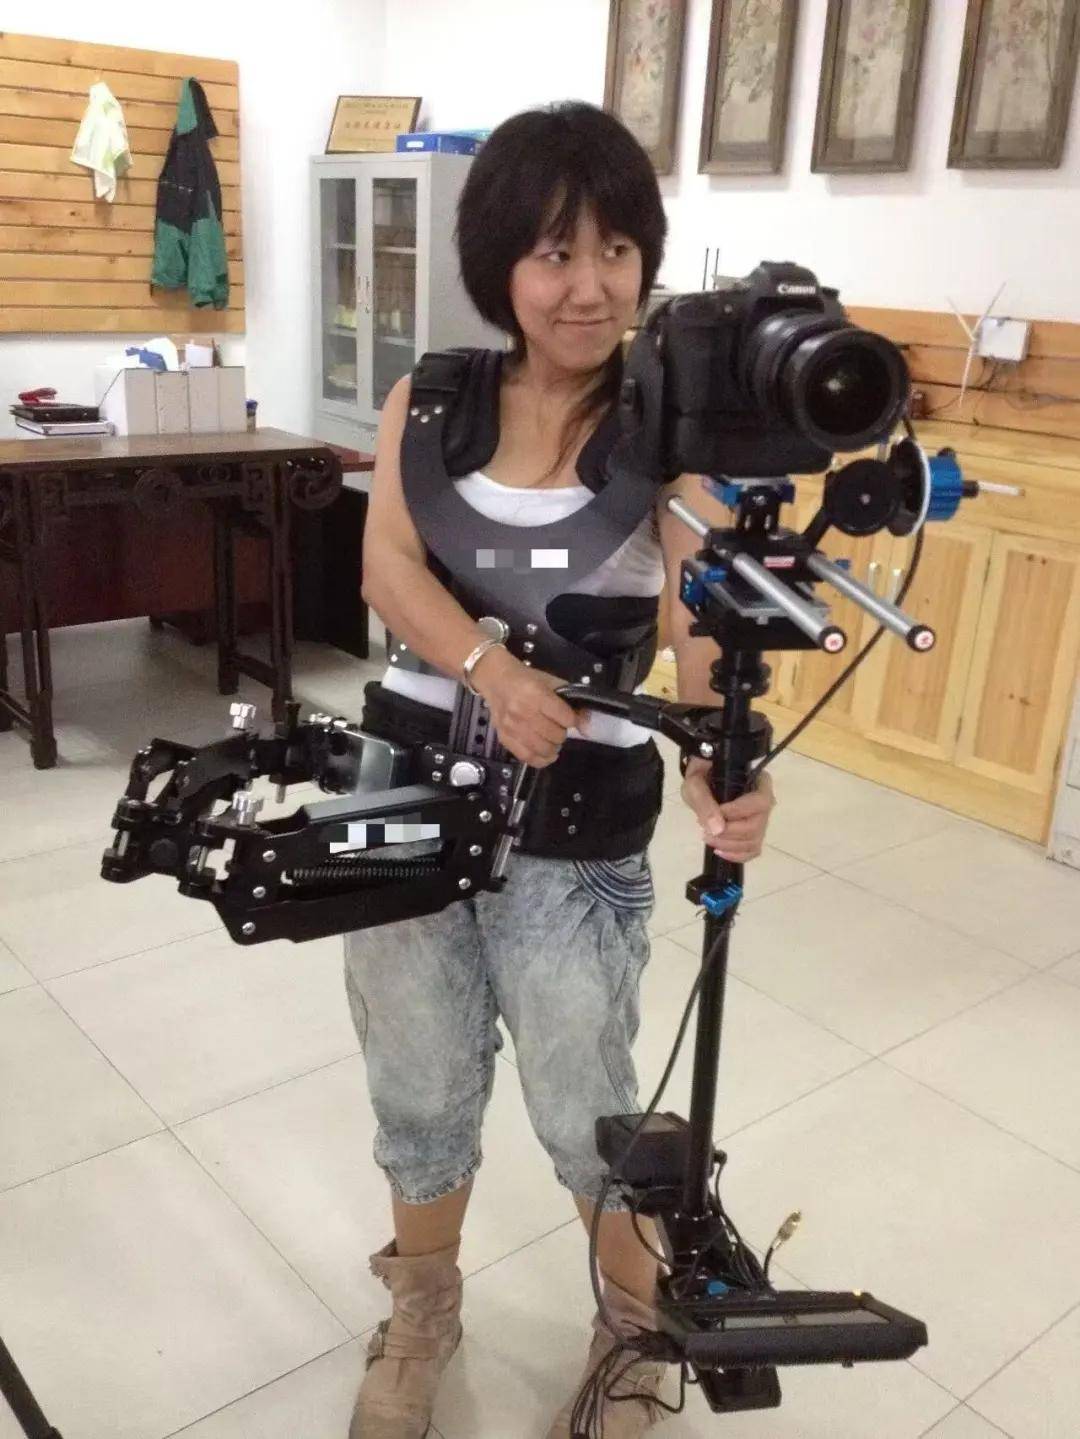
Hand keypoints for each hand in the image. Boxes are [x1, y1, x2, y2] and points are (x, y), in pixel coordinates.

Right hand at [471, 647, 580, 767]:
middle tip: (557, 728)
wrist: (496, 680)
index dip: (571, 720)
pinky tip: (546, 755)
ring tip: (553, 742)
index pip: (565, 717)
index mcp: (536, 694)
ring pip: (543, 749)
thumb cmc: (526, 679)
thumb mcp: (551, 683)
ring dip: (553, 748)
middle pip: (555, 735)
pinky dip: (540, 760)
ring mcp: (512, 727)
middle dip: (561, 734)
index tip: (568, 718)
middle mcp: (523, 711)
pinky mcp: (504, 738)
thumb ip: (570, 702)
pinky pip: (527, 757)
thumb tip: (587, 724)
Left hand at [681, 760, 775, 862]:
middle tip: (706, 831)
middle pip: (757, 825)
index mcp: (759, 782)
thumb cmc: (701, 778)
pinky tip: (719, 850)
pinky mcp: (754, 834)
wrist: (702, 782)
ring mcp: (762, 820)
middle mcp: (766, 802)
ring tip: (707, 837)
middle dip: (729, 832)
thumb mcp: (695, 785)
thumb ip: (704, 802)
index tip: (716, 812)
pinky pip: (753, 851)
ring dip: (729, 845)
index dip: (738, 812)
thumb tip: (717, 829)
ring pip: (754, 840)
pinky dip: (736, 855)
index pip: (760, 802)